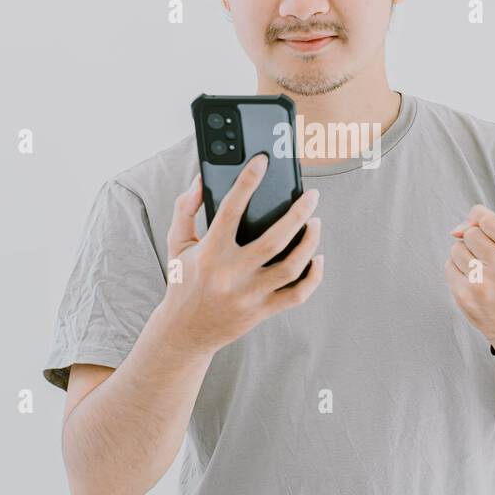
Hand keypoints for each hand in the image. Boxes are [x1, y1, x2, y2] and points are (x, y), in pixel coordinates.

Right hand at [159, 153, 324, 356]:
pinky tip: (317, 258)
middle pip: (274, 240)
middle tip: (312, 196)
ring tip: (315, 222)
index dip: (247, 182)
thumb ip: (185, 208)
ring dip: (310, 242)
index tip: (262, 162)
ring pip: (291, 266)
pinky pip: (296, 294)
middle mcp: (231, 275)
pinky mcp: (262, 311)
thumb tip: (201, 179)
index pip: (230, 210)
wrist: (184, 332)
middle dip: (298, 213)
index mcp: (209, 254)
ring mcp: (249, 295)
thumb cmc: (183, 281)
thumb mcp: (177, 243)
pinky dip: (313, 276)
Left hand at [444, 203, 494, 360]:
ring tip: (479, 269)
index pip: (488, 220)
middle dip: (474, 240)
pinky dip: (456, 269)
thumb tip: (456, 230)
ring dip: (464, 254)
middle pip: (471, 234)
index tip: (488, 234)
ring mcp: (482, 285)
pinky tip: (471, 280)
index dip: (483, 223)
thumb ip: (493, 228)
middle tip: (487, 256)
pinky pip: (448, 266)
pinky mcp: (464, 297)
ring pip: (456, 248)